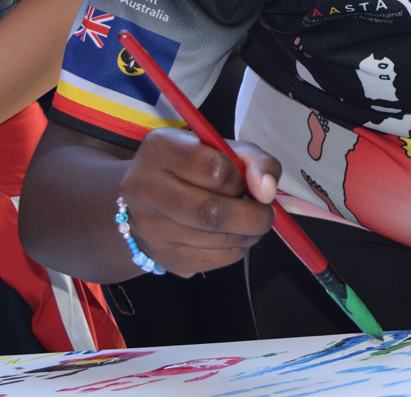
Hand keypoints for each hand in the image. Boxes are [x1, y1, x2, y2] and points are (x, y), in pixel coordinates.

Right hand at [115, 128, 280, 276]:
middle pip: (211, 212)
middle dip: (252, 217)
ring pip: (212, 239)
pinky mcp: (160, 256)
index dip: (240, 180)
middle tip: (265, 214)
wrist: (151, 197)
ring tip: (250, 224)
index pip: (215, 170)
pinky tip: (234, 237)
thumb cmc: (195, 166)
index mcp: (160, 149)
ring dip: (246, 235)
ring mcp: (147, 227)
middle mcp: (143, 187)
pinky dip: (234, 251)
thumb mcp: (226, 150)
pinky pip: (210, 261)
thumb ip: (256, 161)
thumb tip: (266, 191)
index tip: (244, 182)